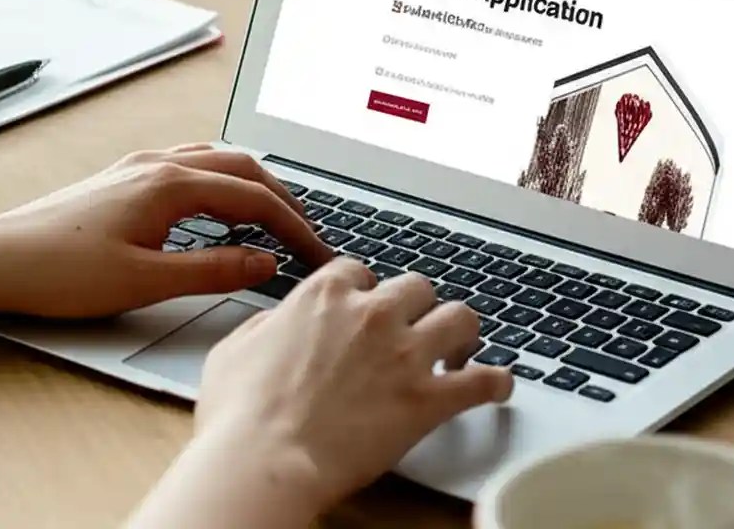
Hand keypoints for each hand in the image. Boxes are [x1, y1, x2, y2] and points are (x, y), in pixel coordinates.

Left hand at [0, 143, 331, 317]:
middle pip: (245, 168)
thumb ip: (213, 270)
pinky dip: (224, 181)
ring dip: (255, 184)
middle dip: (285, 199)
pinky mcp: (125, 177)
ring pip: (219, 160)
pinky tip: (222, 206)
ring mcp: (140, 166)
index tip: (317, 254)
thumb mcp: (145, 282)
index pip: (255, 199)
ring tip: (277, 217)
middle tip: (308, 235)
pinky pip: (193, 164)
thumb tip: (265, 262)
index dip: (294, 228)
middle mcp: (159, 165)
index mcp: (170, 186)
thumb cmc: (59, 273)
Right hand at [193, 259, 514, 514]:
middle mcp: (373, 313)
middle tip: (414, 330)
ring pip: (461, 317)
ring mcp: (406, 354)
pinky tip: (498, 387)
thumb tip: (277, 324)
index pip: (361, 273)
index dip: (366, 293)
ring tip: (459, 351)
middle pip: (417, 287)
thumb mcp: (235, 349)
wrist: (264, 460)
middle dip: (417, 307)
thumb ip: (266, 326)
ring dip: (462, 333)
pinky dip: (496, 383)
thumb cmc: (241, 415)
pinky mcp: (429, 399)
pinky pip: (484, 380)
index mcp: (325, 295)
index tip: (366, 309)